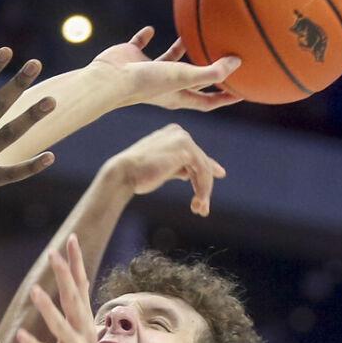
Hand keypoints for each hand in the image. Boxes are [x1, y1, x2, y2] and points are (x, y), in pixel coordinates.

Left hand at [13, 235, 116, 342]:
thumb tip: (77, 288)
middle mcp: (84, 335)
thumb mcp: (75, 341)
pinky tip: (21, 336)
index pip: (81, 288)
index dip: (76, 264)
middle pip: (75, 299)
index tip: (71, 239)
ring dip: (48, 309)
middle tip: (54, 252)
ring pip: (63, 327)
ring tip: (34, 291)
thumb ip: (74, 317)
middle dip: (65, 275)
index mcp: (84, 325)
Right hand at [91, 26, 240, 112]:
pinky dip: (145, 37)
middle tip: (223, 62)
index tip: (243, 92)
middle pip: (190, 81)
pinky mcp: (131, 57)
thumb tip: (239, 62)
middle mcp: (164, 85)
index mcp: (178, 95)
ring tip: (191, 37)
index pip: (207, 101)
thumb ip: (212, 71)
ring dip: (179, 50)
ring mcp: (147, 71)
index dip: (225, 98)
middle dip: (207, 74)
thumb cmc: (147, 83)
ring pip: (167, 61)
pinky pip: (140, 45)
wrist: (110, 79)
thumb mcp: (185, 77)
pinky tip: (151, 29)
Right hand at [105, 124, 227, 215]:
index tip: (220, 174)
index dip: (207, 166)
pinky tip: (199, 202)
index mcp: (171, 134)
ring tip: (200, 209)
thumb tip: (189, 174)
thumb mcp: (161, 170)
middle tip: (202, 208)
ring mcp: (183, 139)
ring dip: (203, 191)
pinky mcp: (185, 149)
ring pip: (203, 167)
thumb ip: (176, 168)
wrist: (122, 174)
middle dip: (204, 186)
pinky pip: (202, 170)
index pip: (194, 153)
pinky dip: (203, 188)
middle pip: (200, 161)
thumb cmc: (135, 175)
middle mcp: (179, 133)